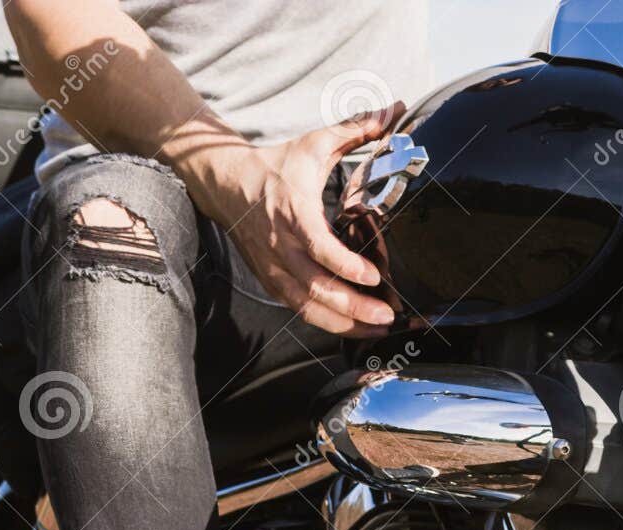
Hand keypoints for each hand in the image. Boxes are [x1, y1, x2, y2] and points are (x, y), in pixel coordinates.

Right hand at [181, 104, 404, 337]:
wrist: (227, 185)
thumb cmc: (275, 166)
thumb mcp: (315, 143)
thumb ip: (356, 128)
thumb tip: (395, 109)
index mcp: (294, 212)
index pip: (319, 247)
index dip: (346, 266)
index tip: (375, 277)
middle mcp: (281, 247)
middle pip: (317, 287)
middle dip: (354, 306)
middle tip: (388, 314)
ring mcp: (274, 267)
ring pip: (308, 305)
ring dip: (344, 321)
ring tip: (378, 327)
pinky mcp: (272, 280)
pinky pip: (299, 308)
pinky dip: (327, 321)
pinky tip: (354, 326)